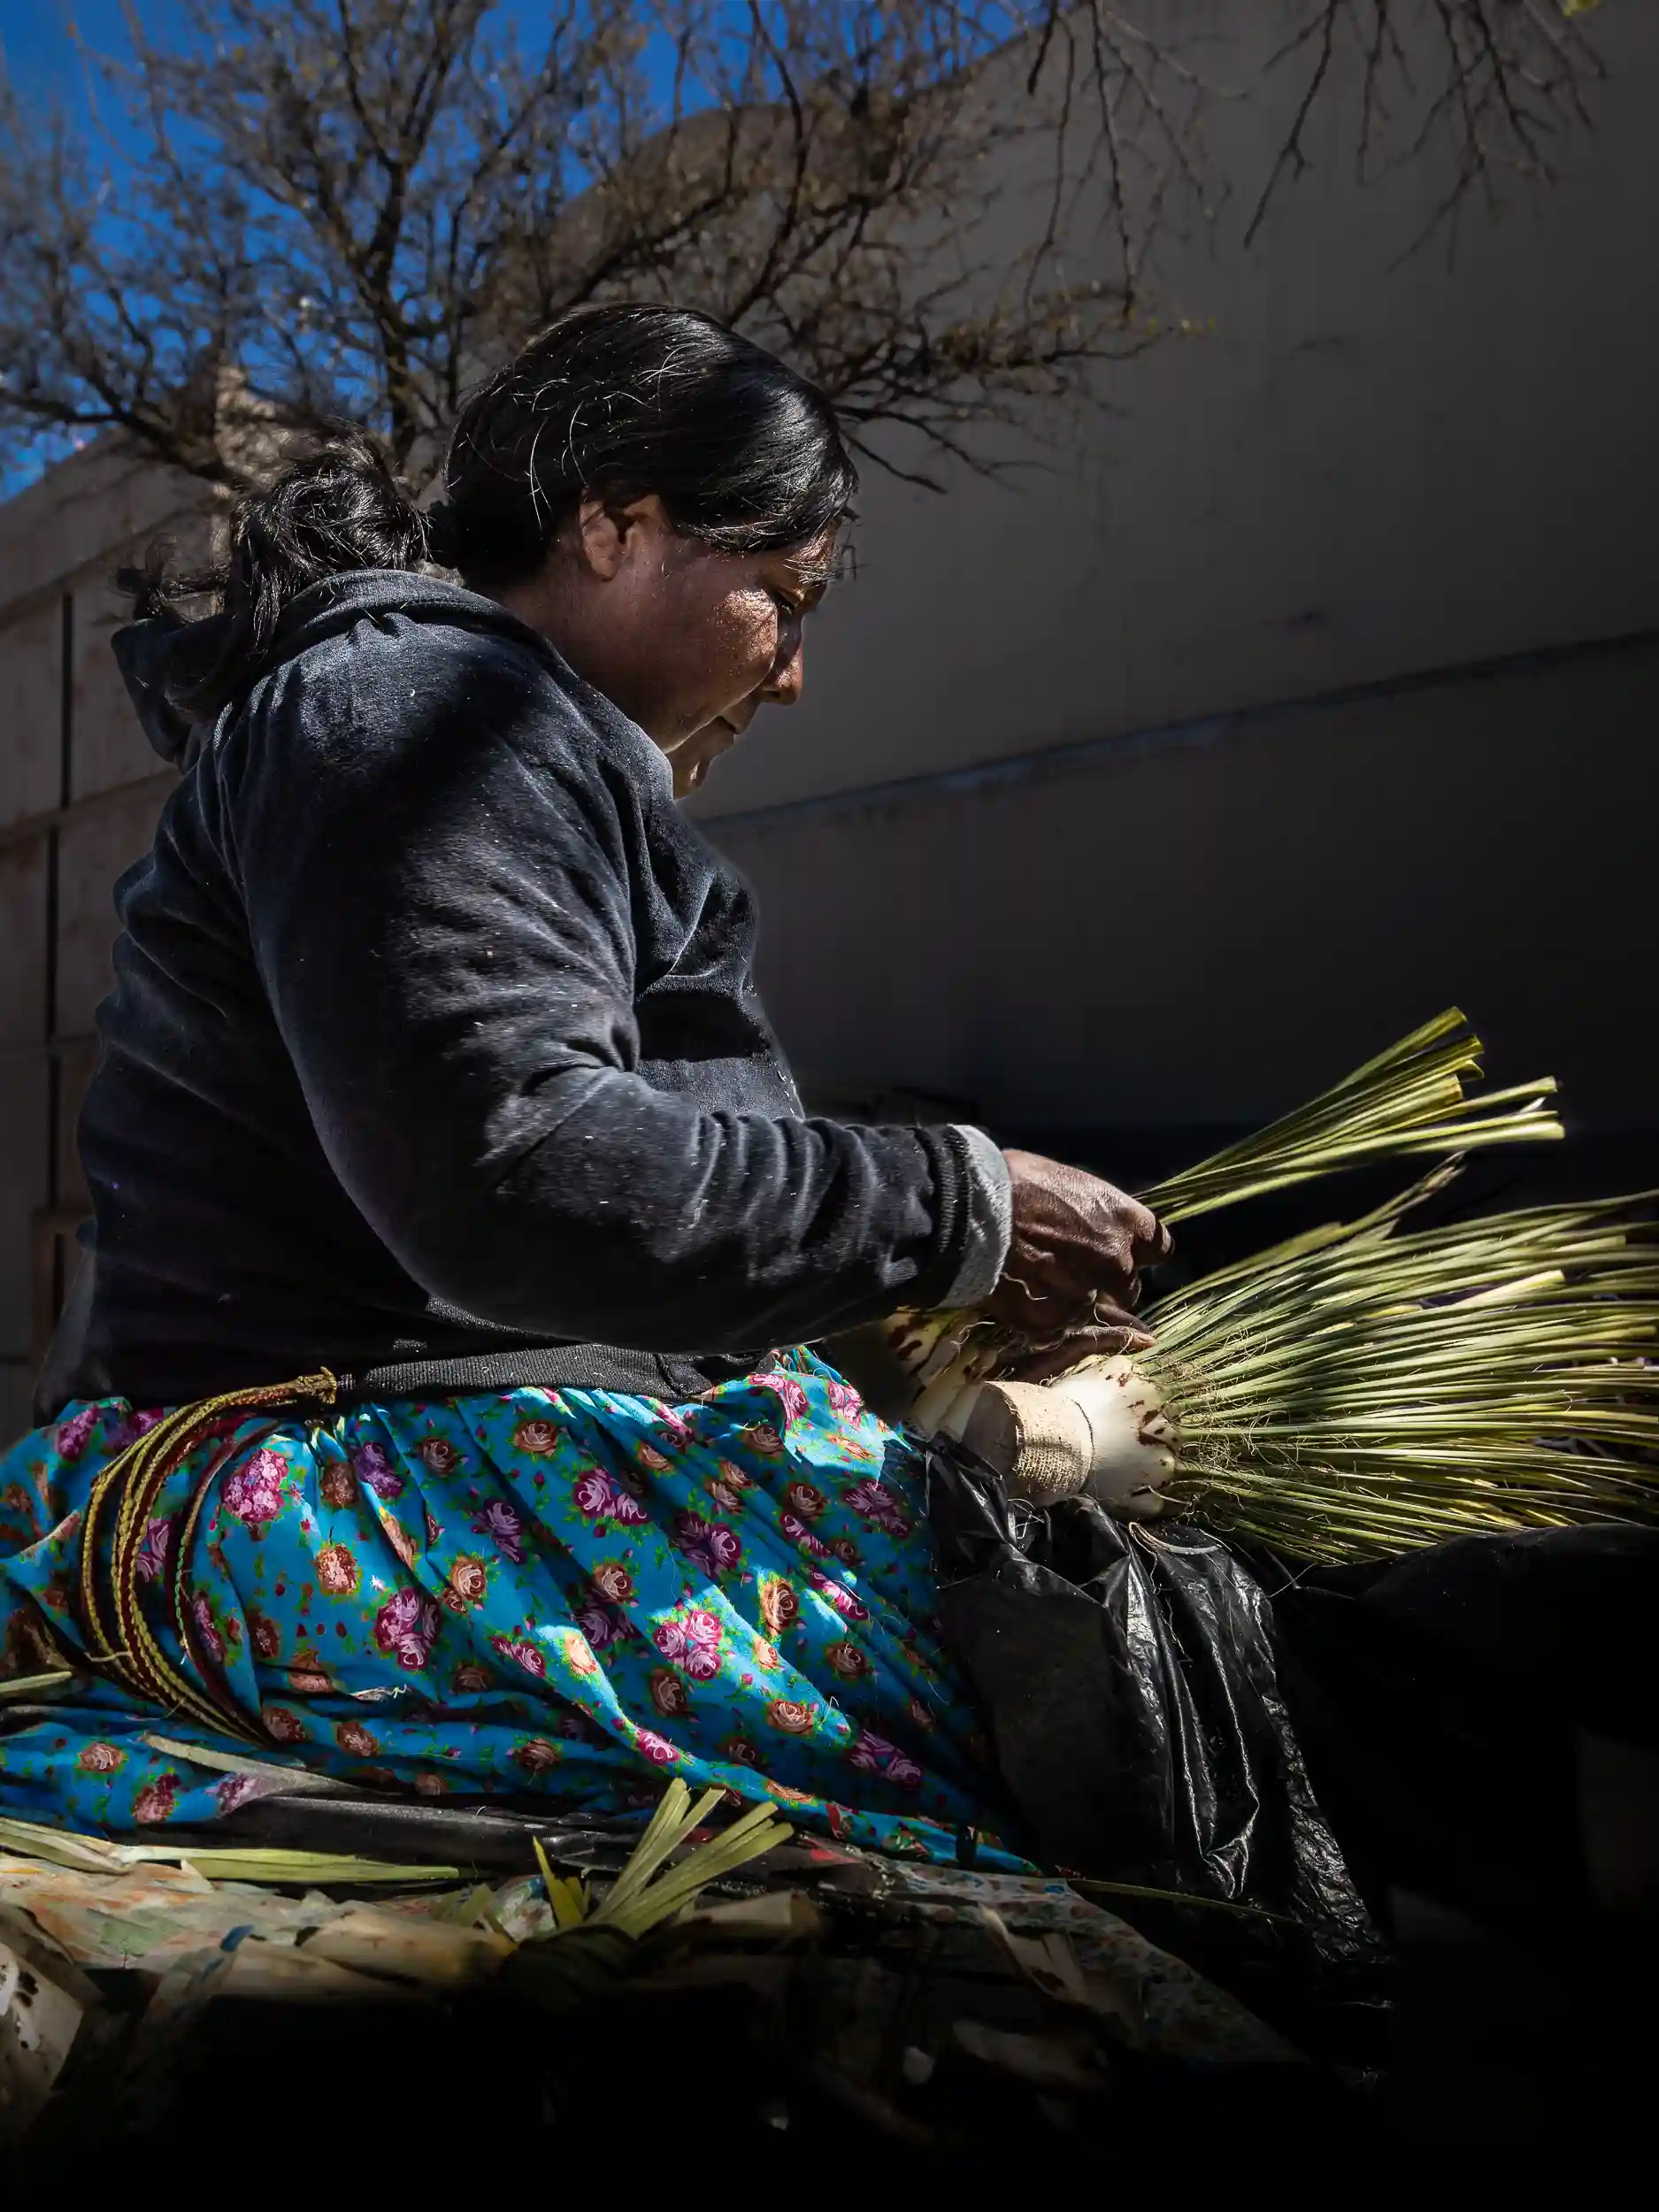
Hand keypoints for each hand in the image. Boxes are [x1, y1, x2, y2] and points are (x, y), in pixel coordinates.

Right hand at [985, 1150, 1172, 1369]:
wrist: (970, 1210)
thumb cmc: (1015, 1181)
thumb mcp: (1066, 1180)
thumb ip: (1091, 1210)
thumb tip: (1091, 1220)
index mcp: (1124, 1221)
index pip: (1159, 1248)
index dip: (1140, 1253)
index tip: (1124, 1253)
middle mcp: (1115, 1262)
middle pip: (1128, 1288)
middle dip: (1107, 1284)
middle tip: (1073, 1272)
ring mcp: (1086, 1295)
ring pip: (1092, 1312)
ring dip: (1073, 1303)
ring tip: (1039, 1286)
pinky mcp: (1052, 1321)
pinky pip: (1057, 1329)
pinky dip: (1043, 1320)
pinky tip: (1021, 1300)